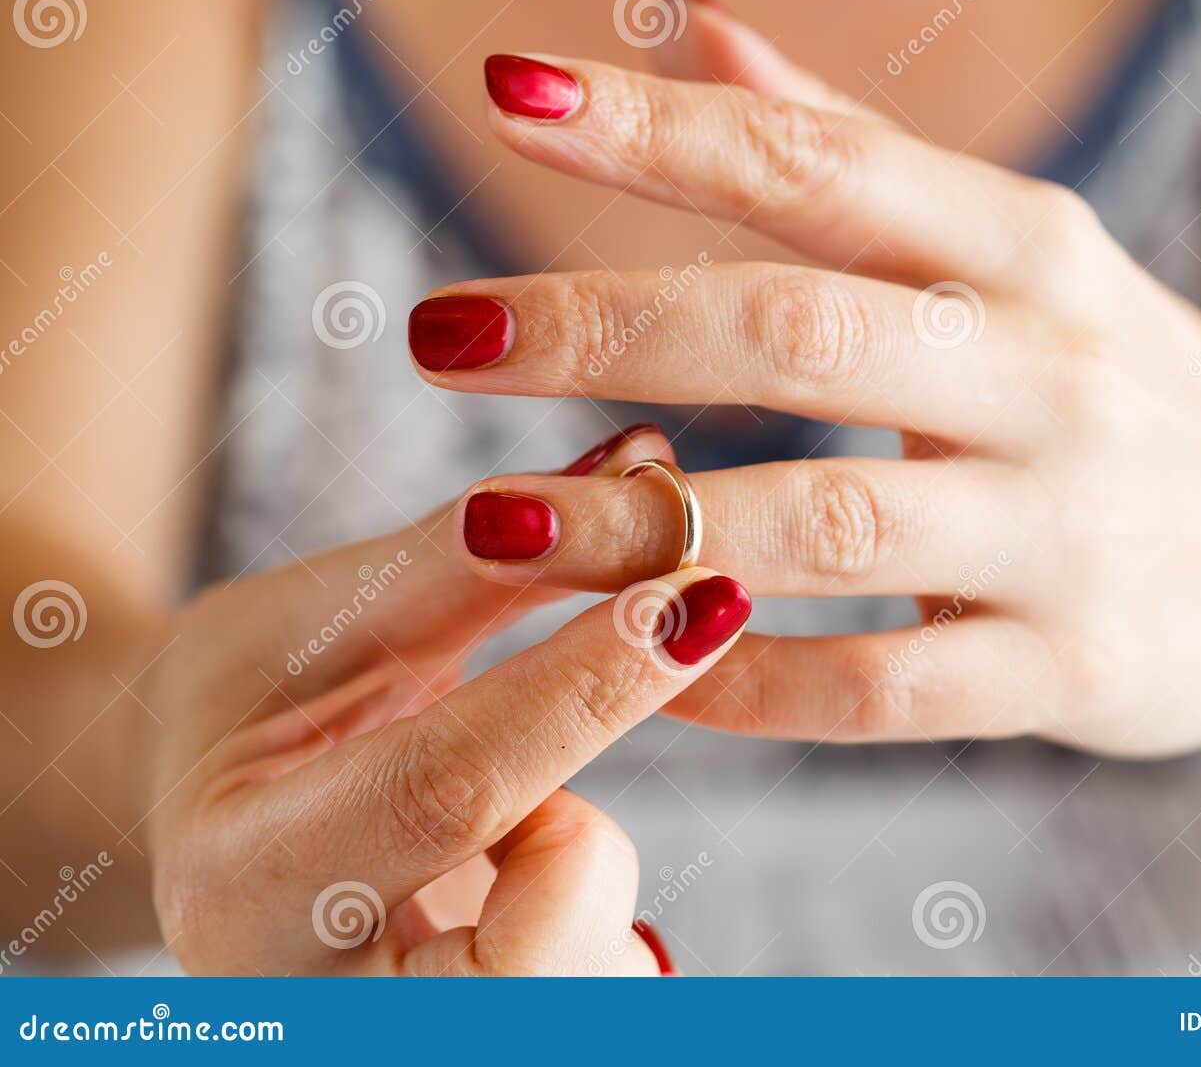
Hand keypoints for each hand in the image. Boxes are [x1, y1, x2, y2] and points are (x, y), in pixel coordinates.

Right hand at [141, 429, 747, 973]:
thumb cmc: (259, 701)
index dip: (587, 687)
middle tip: (561, 774)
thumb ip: (483, 562)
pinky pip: (608, 980)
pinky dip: (587, 908)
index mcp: (246, 882)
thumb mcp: (328, 616)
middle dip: (589, 835)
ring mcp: (397, 1037)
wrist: (221, 824)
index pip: (449, 788)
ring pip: (592, 979)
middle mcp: (322, 1003)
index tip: (703, 592)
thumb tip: (649, 467)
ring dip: (578, 871)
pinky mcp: (484, 1031)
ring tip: (491, 821)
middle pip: (537, 945)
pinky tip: (509, 875)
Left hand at [411, 1, 1200, 758]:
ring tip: (490, 523)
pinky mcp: (1077, 672)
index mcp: (1029, 252)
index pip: (824, 167)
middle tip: (434, 330)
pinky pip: (881, 687)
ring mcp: (1070, 532)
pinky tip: (648, 673)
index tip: (508, 94)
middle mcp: (1051, 373)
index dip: (662, 131)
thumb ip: (857, 153)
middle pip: (798, 335)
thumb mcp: (1026, 260)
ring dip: (644, 524)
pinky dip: (750, 683)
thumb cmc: (1136, 394)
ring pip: (820, 524)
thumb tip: (697, 27)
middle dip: (603, 328)